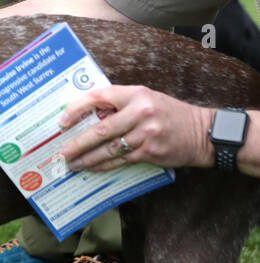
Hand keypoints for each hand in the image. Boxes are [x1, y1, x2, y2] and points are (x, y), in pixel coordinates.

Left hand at [59, 85, 212, 172]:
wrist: (202, 132)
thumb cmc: (168, 113)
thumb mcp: (146, 99)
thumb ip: (120, 104)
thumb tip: (85, 116)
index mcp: (136, 94)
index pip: (99, 97)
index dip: (77, 108)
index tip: (62, 121)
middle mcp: (140, 112)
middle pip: (100, 129)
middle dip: (77, 142)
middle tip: (61, 151)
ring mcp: (146, 133)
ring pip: (108, 148)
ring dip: (87, 158)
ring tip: (72, 164)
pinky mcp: (150, 152)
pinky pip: (120, 160)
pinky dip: (104, 165)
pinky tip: (92, 168)